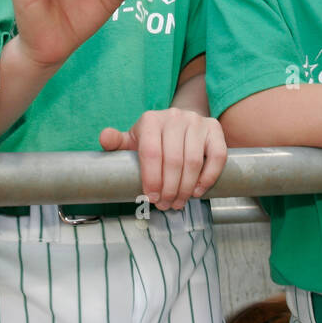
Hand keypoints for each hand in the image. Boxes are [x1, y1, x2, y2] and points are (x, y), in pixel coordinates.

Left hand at [100, 109, 226, 210]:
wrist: (178, 124)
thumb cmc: (152, 139)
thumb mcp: (132, 140)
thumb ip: (115, 142)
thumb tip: (105, 138)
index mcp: (150, 120)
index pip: (151, 152)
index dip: (152, 179)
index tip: (152, 198)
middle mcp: (174, 117)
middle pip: (174, 160)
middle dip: (169, 189)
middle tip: (166, 205)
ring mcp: (196, 121)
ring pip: (194, 161)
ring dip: (186, 188)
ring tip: (179, 202)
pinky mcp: (214, 129)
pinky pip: (217, 156)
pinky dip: (208, 177)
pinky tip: (197, 191)